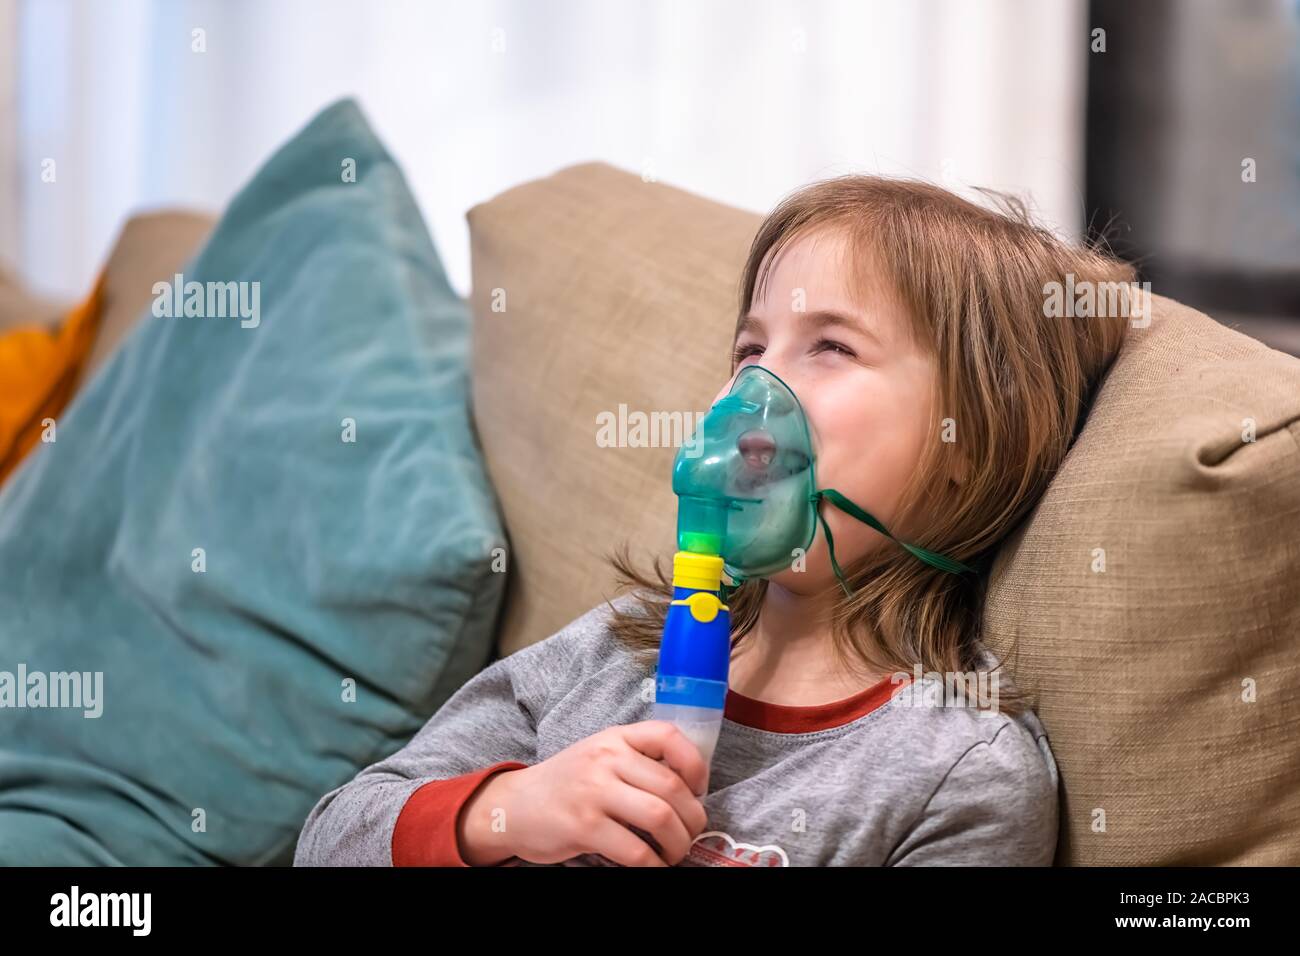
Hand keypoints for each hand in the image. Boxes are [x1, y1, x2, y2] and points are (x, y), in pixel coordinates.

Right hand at [457, 720, 708, 865]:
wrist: (515, 806)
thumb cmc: (568, 783)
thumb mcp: (600, 755)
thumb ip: (637, 758)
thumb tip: (689, 783)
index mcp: (615, 738)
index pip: (668, 736)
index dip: (695, 764)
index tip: (699, 789)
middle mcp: (606, 759)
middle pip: (672, 787)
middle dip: (693, 818)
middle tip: (691, 833)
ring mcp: (594, 792)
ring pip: (660, 817)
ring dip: (678, 843)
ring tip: (675, 852)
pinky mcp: (584, 827)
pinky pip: (635, 850)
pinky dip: (654, 865)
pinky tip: (654, 866)